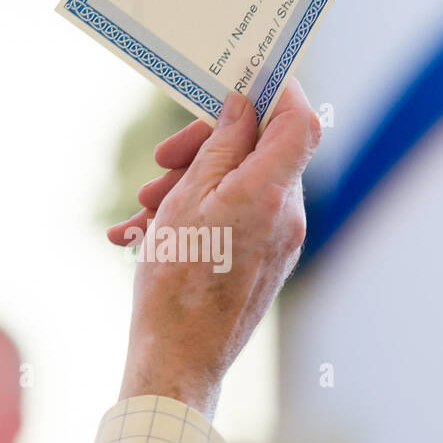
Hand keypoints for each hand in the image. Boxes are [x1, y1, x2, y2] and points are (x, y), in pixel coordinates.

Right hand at [109, 80, 320, 418]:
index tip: (236, 80)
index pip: (299, 118)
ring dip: (189, 185)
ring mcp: (278, 242)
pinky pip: (233, 221)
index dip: (274, 90)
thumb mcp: (188, 197)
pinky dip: (195, 217)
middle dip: (206, 146)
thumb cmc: (177, 281)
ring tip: (143, 206)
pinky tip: (144, 233)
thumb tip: (245, 105)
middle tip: (161, 160)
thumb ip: (221, 145)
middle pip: (260, 151)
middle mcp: (287, 215)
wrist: (178, 362)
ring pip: (238, 187)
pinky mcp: (262, 264)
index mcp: (272, 191)